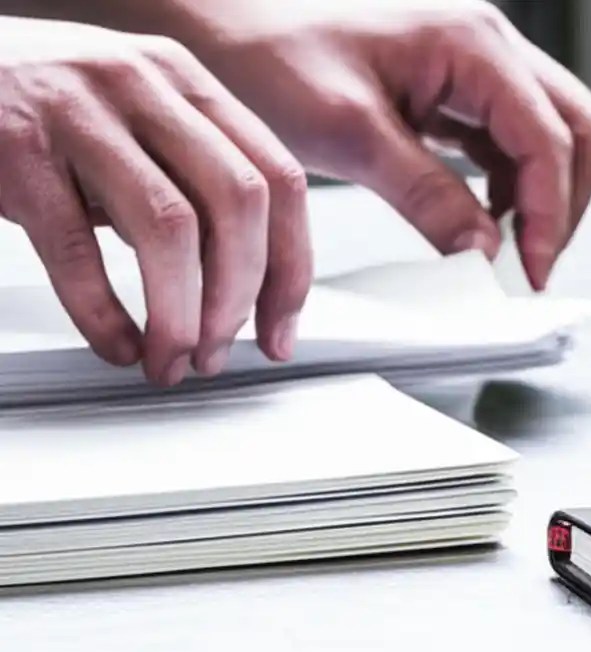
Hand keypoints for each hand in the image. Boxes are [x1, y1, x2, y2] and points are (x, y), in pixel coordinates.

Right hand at [0, 18, 310, 385]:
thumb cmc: (48, 107)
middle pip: (238, 204)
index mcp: (188, 81)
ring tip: (171, 359)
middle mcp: (143, 86)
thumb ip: (196, 178)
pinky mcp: (14, 147)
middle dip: (239, 297)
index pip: (280, 181)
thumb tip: (249, 285)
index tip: (279, 330)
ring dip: (180, 314)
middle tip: (219, 352)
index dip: (291, 269)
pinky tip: (117, 345)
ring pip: (170, 228)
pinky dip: (104, 314)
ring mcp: (78, 111)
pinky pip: (76, 248)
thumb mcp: (139, 119)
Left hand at [175, 0, 590, 289]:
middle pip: (578, 129)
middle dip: (565, 202)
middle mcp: (489, 45)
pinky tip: (482, 219)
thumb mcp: (350, 134)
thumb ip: (427, 194)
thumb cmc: (269, 57)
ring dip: (543, 195)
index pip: (550, 138)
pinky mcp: (459, 89)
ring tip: (504, 248)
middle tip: (531, 264)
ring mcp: (479, 65)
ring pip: (555, 135)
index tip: (531, 271)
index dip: (552, 213)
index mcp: (471, 43)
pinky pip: (514, 141)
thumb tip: (484, 250)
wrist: (221, 30)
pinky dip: (513, 186)